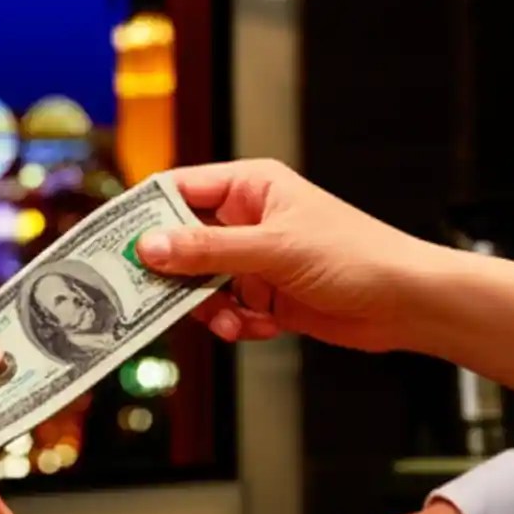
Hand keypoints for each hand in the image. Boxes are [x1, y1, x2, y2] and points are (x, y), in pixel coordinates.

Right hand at [135, 159, 433, 351]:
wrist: (404, 303)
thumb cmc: (356, 256)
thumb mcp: (273, 249)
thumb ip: (208, 250)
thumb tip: (150, 246)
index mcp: (250, 187)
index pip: (177, 191)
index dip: (142, 215)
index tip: (109, 242)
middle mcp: (248, 219)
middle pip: (182, 242)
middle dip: (172, 273)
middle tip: (146, 296)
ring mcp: (255, 259)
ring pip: (201, 283)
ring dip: (207, 306)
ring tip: (227, 318)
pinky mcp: (266, 295)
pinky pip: (226, 309)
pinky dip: (234, 322)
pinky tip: (256, 326)